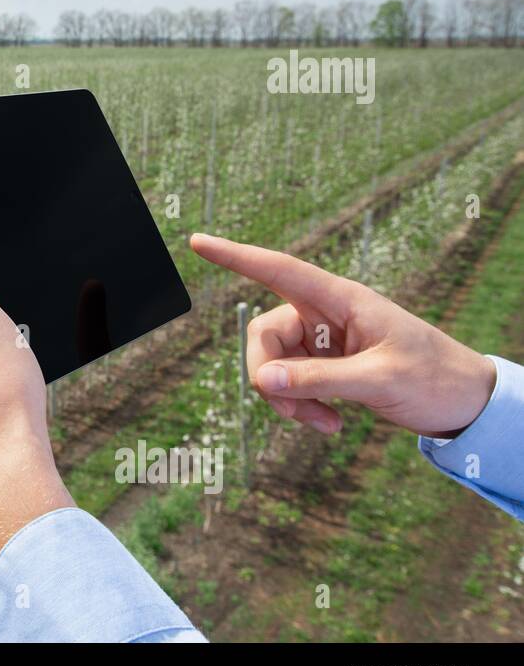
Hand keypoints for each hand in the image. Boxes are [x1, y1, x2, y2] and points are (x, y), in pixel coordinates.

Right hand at [189, 233, 497, 438]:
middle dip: (269, 377)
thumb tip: (262, 380)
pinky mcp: (327, 366)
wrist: (467, 404)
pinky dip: (301, 407)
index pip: (279, 270)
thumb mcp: (380, 380)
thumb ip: (319, 379)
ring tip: (325, 423)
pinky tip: (331, 423)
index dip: (236, 256)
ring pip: (274, 365)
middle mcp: (327, 315)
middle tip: (294, 413)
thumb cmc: (436, 379)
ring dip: (289, 400)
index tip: (198, 242)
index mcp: (342, 300)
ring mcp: (325, 342)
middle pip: (265, 335)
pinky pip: (291, 383)